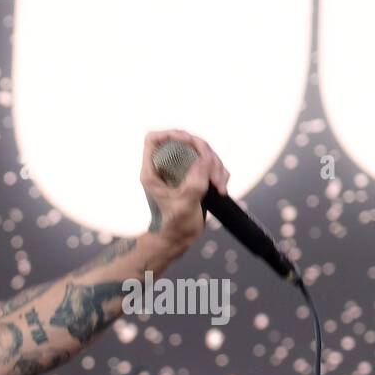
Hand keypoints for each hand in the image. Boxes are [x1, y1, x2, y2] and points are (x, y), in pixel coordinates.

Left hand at [140, 129, 229, 255]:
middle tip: (213, 173)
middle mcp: (167, 168)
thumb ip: (194, 182)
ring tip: (218, 186)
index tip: (189, 141)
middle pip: (187, 143)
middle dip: (205, 154)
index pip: (153, 140)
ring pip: (203, 153)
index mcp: (153, 172)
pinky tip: (221, 189)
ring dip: (216, 166)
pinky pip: (211, 165)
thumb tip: (206, 158)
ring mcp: (182, 172)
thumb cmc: (174, 225)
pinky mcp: (196, 177)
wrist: (179, 240)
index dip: (171, 134)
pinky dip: (220, 174)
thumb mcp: (184, 204)